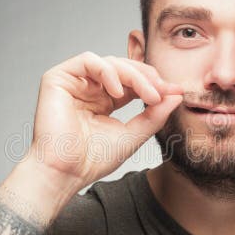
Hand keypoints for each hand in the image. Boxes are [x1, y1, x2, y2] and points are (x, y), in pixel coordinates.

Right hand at [26, 51, 183, 188]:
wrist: (66, 173)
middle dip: (147, 77)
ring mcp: (73, 82)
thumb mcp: (133, 134)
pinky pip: (88, 61)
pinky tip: (119, 92)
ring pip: (109, 62)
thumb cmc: (92, 160)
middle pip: (123, 68)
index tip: (176, 91)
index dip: (154, 83)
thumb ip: (154, 115)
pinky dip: (108, 72)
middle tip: (164, 90)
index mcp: (104, 100)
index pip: (132, 81)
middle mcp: (89, 89)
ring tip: (148, 95)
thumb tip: (176, 95)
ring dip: (134, 75)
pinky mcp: (57, 79)